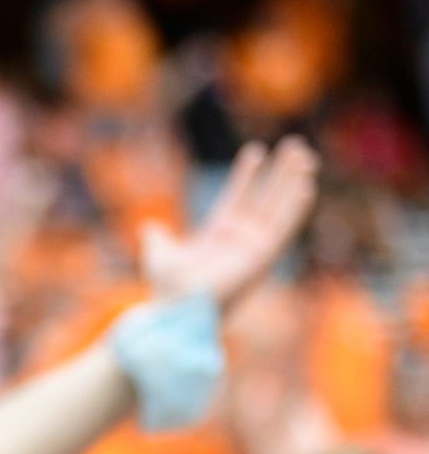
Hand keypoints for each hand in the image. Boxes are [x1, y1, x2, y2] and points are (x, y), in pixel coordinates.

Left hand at [140, 137, 317, 310]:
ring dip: (292, 182)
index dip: (246, 174)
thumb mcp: (159, 254)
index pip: (237, 196)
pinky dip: (294, 208)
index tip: (255, 150)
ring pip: (279, 207)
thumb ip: (159, 238)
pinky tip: (305, 186)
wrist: (178, 308)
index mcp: (218, 234)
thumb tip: (149, 227)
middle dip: (280, 172)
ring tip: (305, 156)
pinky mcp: (263, 256)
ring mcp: (254, 246)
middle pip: (266, 197)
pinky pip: (284, 227)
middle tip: (294, 145)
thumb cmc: (168, 288)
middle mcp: (240, 238)